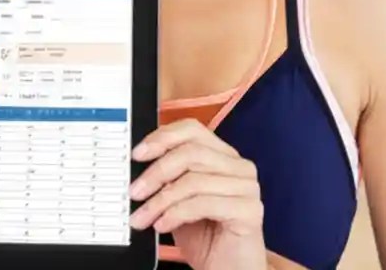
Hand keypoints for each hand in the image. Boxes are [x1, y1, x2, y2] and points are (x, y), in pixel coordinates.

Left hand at [129, 119, 267, 269]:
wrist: (226, 269)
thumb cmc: (204, 235)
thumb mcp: (176, 200)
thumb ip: (165, 178)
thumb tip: (135, 166)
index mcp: (222, 156)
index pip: (192, 129)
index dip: (162, 137)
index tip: (137, 154)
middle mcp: (239, 167)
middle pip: (190, 153)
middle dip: (155, 173)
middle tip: (134, 192)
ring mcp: (248, 188)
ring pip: (194, 180)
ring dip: (160, 200)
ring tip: (143, 218)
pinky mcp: (250, 210)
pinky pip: (204, 203)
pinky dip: (175, 214)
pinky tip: (163, 225)